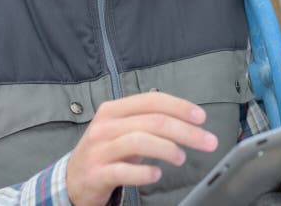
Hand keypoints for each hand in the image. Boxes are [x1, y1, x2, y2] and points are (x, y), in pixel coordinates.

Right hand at [66, 92, 218, 205]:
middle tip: (207, 141)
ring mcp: (98, 149)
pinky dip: (144, 172)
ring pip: (139, 141)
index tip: (201, 118)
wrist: (73, 180)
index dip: (180, 107)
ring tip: (181, 158)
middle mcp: (105, 126)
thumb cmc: (107, 151)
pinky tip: (157, 174)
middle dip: (186, 131)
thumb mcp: (124, 130)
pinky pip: (124, 171)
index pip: (152, 100)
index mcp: (114, 109)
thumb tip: (190, 120)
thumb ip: (150, 121)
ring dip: (168, 149)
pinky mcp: (95, 174)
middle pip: (153, 121)